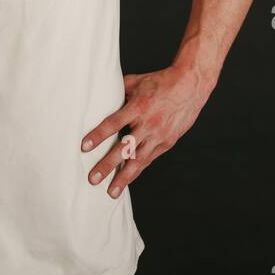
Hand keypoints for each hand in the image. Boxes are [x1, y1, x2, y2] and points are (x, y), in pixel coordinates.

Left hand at [79, 65, 210, 197]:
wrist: (190, 86)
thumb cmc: (162, 82)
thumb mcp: (137, 82)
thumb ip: (118, 92)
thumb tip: (101, 98)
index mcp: (138, 106)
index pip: (114, 123)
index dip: (98, 136)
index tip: (84, 147)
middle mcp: (148, 124)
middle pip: (124, 148)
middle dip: (107, 165)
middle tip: (93, 178)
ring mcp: (159, 135)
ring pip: (138, 160)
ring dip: (123, 177)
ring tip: (111, 192)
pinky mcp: (167, 142)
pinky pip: (149, 159)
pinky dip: (137, 170)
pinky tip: (127, 180)